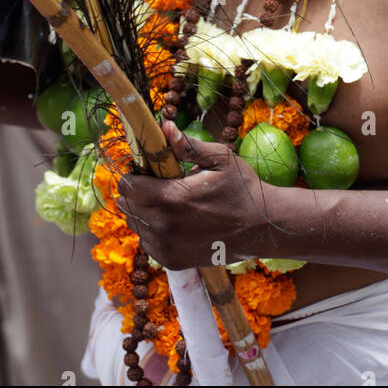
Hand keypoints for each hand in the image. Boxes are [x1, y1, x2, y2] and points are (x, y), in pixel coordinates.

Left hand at [116, 120, 280, 270]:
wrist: (261, 227)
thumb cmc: (242, 188)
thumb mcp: (220, 159)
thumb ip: (188, 145)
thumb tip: (164, 126)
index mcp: (172, 198)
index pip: (127, 186)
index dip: (133, 174)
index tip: (147, 170)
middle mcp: (164, 227)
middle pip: (126, 205)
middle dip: (136, 191)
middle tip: (159, 184)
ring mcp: (167, 248)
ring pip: (135, 224)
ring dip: (143, 211)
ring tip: (168, 202)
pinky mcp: (172, 261)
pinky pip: (147, 242)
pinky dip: (153, 231)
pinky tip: (174, 221)